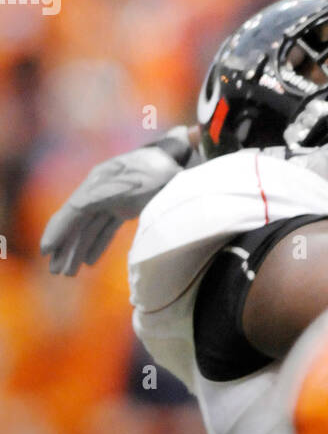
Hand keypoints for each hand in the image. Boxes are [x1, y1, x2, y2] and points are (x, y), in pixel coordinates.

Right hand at [40, 130, 191, 275]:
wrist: (175, 159)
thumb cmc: (159, 168)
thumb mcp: (138, 179)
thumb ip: (113, 191)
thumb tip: (80, 205)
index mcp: (99, 181)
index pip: (74, 209)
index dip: (59, 230)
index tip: (46, 249)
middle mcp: (100, 190)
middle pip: (78, 222)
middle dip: (66, 247)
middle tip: (56, 272)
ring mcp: (111, 199)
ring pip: (90, 228)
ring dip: (78, 250)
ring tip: (68, 273)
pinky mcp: (122, 207)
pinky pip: (105, 229)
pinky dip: (97, 245)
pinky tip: (88, 262)